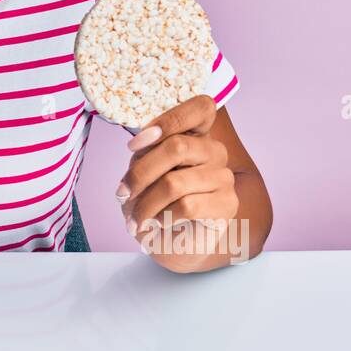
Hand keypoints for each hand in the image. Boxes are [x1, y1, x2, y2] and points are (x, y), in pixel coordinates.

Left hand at [115, 95, 236, 252]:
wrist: (171, 242)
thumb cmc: (155, 202)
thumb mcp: (143, 170)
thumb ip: (146, 153)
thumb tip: (139, 144)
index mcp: (195, 134)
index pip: (201, 108)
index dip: (168, 120)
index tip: (134, 145)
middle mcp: (214, 150)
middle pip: (177, 146)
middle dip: (140, 173)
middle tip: (122, 194)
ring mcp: (224, 177)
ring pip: (175, 182)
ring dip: (146, 204)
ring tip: (136, 219)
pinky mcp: (227, 204)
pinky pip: (187, 206)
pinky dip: (163, 218)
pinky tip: (158, 225)